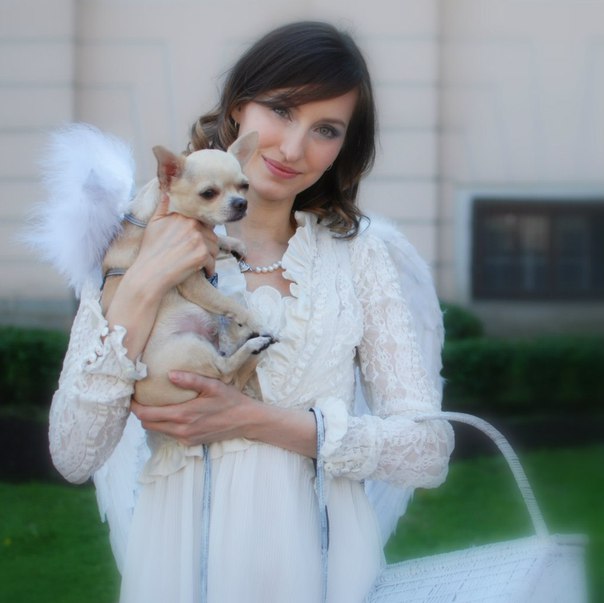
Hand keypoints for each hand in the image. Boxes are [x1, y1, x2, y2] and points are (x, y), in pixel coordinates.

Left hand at [131, 371, 317, 456]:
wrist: (246, 421)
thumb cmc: (230, 401)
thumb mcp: (212, 386)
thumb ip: (190, 380)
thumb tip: (169, 374)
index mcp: (183, 415)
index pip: (147, 415)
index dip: (134, 407)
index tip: (131, 396)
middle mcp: (181, 430)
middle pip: (148, 424)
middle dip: (140, 413)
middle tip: (139, 398)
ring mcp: (186, 439)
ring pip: (158, 430)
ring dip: (152, 419)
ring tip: (153, 404)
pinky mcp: (191, 443)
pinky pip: (170, 434)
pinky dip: (165, 425)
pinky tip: (171, 413)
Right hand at [132, 194, 218, 295]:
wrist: (149, 273)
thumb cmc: (150, 250)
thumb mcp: (153, 223)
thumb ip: (162, 206)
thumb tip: (167, 192)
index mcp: (182, 216)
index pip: (202, 221)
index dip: (201, 233)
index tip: (195, 243)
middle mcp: (191, 224)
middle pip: (211, 234)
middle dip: (207, 246)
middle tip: (198, 256)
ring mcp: (198, 239)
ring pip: (215, 248)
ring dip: (209, 257)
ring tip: (200, 264)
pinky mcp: (202, 254)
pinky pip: (213, 261)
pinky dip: (209, 269)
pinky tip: (203, 272)